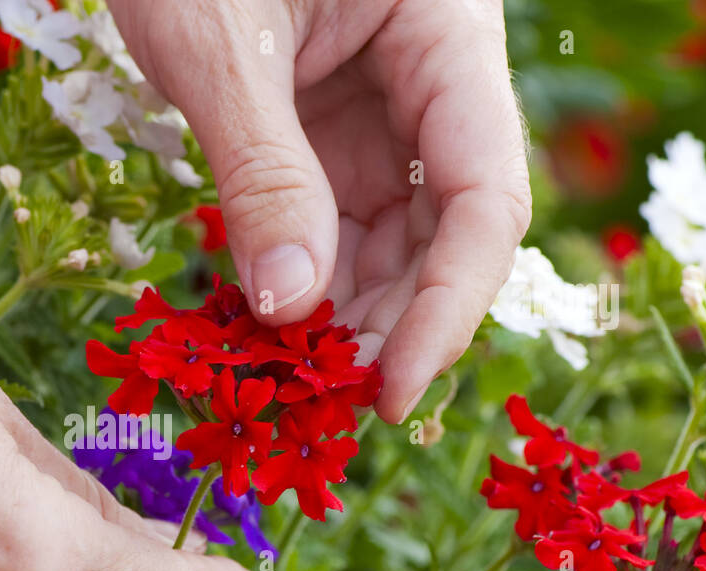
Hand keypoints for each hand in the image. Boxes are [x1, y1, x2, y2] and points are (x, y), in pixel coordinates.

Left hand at [109, 0, 532, 421]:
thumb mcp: (221, 48)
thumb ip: (264, 172)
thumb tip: (290, 307)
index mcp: (447, 34)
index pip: (485, 195)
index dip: (448, 307)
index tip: (391, 394)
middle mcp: (430, 81)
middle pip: (446, 229)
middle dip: (390, 320)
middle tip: (322, 399)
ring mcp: (379, 109)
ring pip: (391, 237)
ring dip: (346, 312)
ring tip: (288, 376)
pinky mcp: (326, 132)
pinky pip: (334, 221)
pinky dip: (304, 278)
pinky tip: (269, 325)